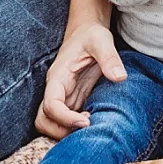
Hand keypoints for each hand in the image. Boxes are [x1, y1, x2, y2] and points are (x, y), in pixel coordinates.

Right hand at [35, 22, 126, 138]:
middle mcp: (56, 90)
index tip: (86, 121)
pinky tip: (93, 122)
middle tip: (86, 126)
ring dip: (65, 131)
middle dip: (60, 130)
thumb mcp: (101, 40)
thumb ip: (109, 58)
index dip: (65, 118)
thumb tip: (119, 77)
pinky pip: (65, 121)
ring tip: (90, 125)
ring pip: (51, 123)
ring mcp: (63, 96)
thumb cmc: (91, 34)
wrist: (87, 31)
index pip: (50, 105)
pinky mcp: (72, 100)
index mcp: (58, 77)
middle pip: (43, 120)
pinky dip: (74, 128)